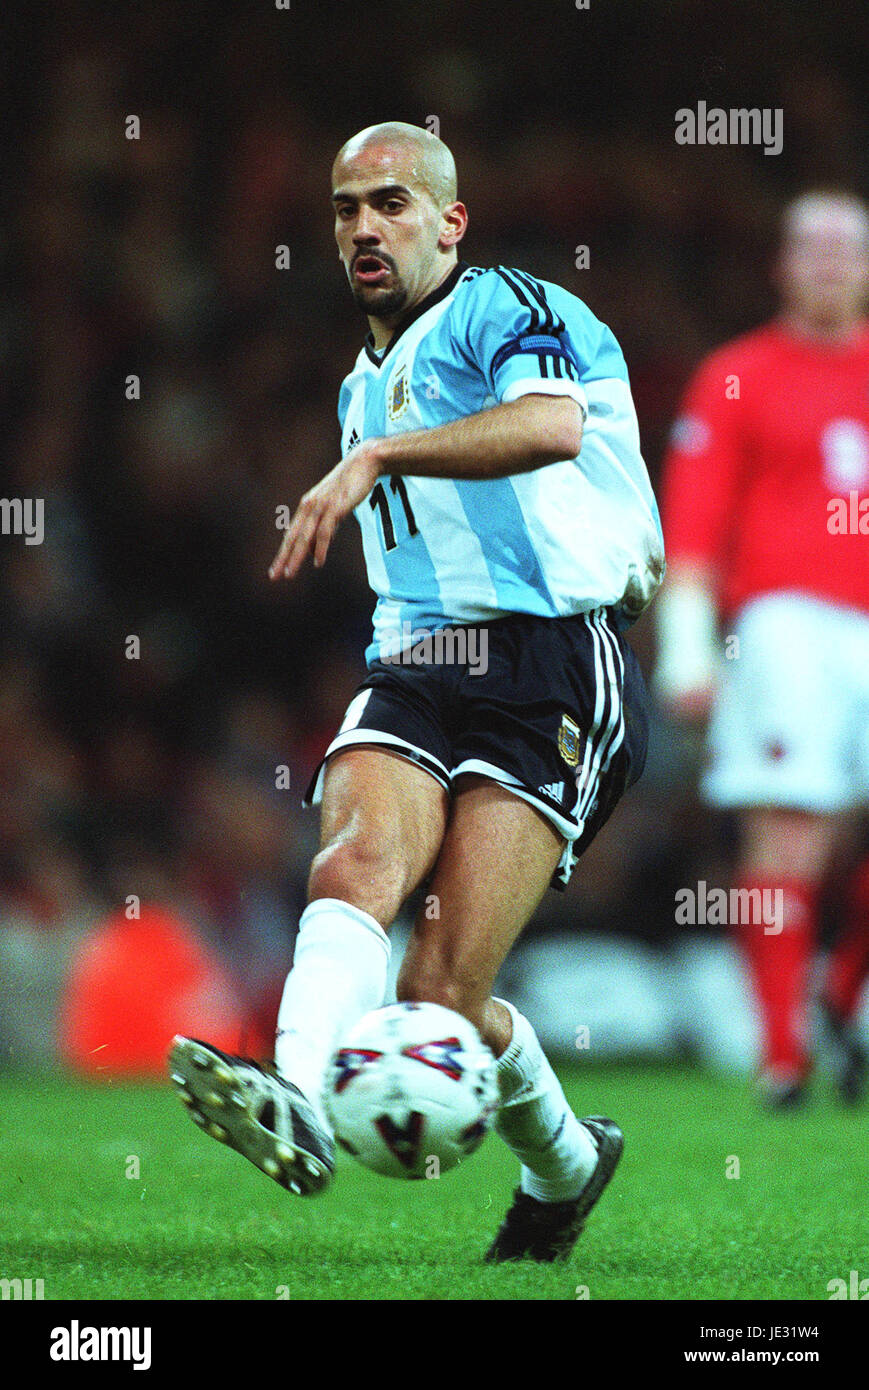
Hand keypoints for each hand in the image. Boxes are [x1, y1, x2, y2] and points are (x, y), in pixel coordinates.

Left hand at [269, 441, 382, 580]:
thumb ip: (324, 528)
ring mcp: (321, 507)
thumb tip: (315, 550)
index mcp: (307, 507)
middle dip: (283, 558)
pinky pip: (324, 532)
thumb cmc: (350, 486)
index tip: (276, 570)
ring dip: (296, 557)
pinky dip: (320, 549)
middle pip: (293, 538)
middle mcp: (309, 507)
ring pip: (305, 537)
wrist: (363, 463)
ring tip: (290, 574)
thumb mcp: (333, 508)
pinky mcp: (335, 507)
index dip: (283, 554)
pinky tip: (318, 562)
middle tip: (274, 576)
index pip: (291, 535)